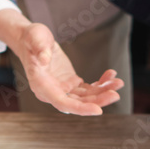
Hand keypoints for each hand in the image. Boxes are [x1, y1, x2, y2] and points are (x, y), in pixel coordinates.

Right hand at [0, 9, 122, 114]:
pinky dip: (100, 84)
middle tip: (115, 94)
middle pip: (77, 102)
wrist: (32, 39)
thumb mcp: (35, 38)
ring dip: (102, 92)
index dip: (80, 108)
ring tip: (118, 82)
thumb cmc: (32, 39)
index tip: (98, 110)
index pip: (61, 102)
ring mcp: (63, 88)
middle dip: (98, 100)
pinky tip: (110, 76)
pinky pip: (88, 88)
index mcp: (41, 85)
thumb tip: (44, 58)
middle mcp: (52, 91)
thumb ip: (40, 49)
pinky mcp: (70, 83)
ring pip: (85, 97)